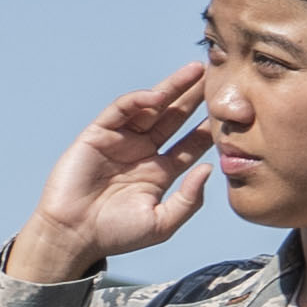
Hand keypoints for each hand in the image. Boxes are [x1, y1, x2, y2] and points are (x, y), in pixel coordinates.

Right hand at [4, 65, 218, 283]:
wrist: (73, 235)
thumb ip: (188, 200)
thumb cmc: (116, 234)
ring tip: (196, 71)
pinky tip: (158, 95)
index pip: (191, 143)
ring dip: (173, 88)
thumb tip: (208, 170)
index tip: (233, 113)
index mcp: (161, 172)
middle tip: (219, 76)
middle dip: (195, 97)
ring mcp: (122, 140)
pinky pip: (121, 110)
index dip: (210, 127)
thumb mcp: (161, 224)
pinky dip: (138, 100)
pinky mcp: (99, 134)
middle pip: (176, 118)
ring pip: (152, 107)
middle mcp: (143, 151)